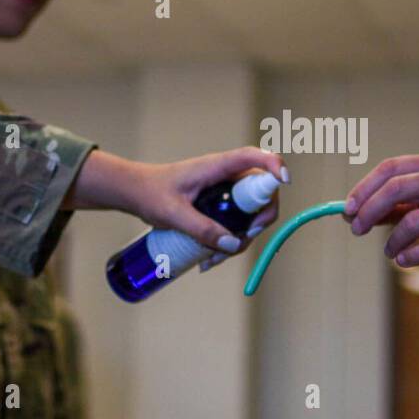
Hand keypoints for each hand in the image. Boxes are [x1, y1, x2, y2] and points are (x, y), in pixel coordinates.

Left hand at [69, 148, 286, 257]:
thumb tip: (234, 245)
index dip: (274, 165)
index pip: (254, 157)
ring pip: (250, 214)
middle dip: (259, 221)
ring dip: (241, 239)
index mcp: (217, 167)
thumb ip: (202, 228)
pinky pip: (236, 224)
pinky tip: (210, 260)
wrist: (134, 193)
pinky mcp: (220, 206)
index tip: (284, 181)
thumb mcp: (173, 214)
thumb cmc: (150, 194)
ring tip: (213, 262)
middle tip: (243, 240)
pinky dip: (229, 242)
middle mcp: (227, 177)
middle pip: (262, 193)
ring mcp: (225, 192)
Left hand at [344, 151, 418, 275]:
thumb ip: (395, 205)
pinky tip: (404, 259)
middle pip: (397, 188)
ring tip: (390, 251)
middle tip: (356, 229)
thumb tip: (353, 212)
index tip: (347, 210)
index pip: (391, 168)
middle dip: (369, 210)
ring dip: (392, 241)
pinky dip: (410, 255)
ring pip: (412, 221)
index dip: (364, 189)